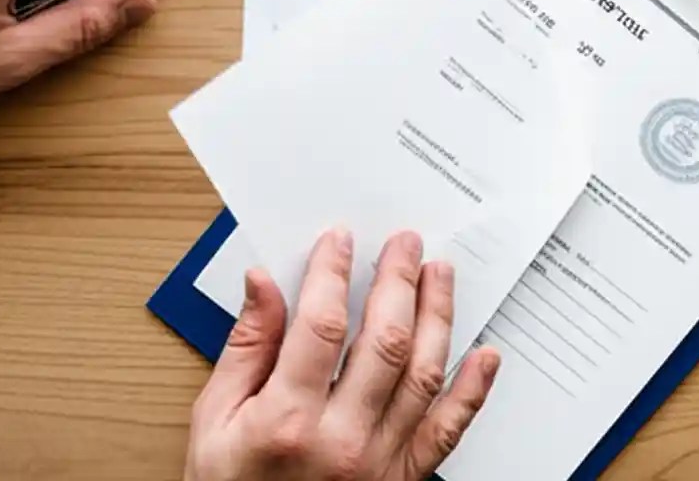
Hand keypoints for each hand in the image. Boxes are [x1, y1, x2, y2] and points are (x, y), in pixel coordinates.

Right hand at [185, 229, 500, 480]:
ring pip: (423, 375)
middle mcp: (341, 439)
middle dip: (397, 281)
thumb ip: (244, 349)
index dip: (332, 273)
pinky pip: (448, 431)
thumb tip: (261, 284)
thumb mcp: (213, 421)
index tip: (340, 241)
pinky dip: (472, 392)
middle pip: (385, 341)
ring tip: (440, 275)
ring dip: (438, 317)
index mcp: (286, 418)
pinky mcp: (402, 480)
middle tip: (405, 243)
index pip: (321, 324)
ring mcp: (379, 461)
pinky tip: (485, 355)